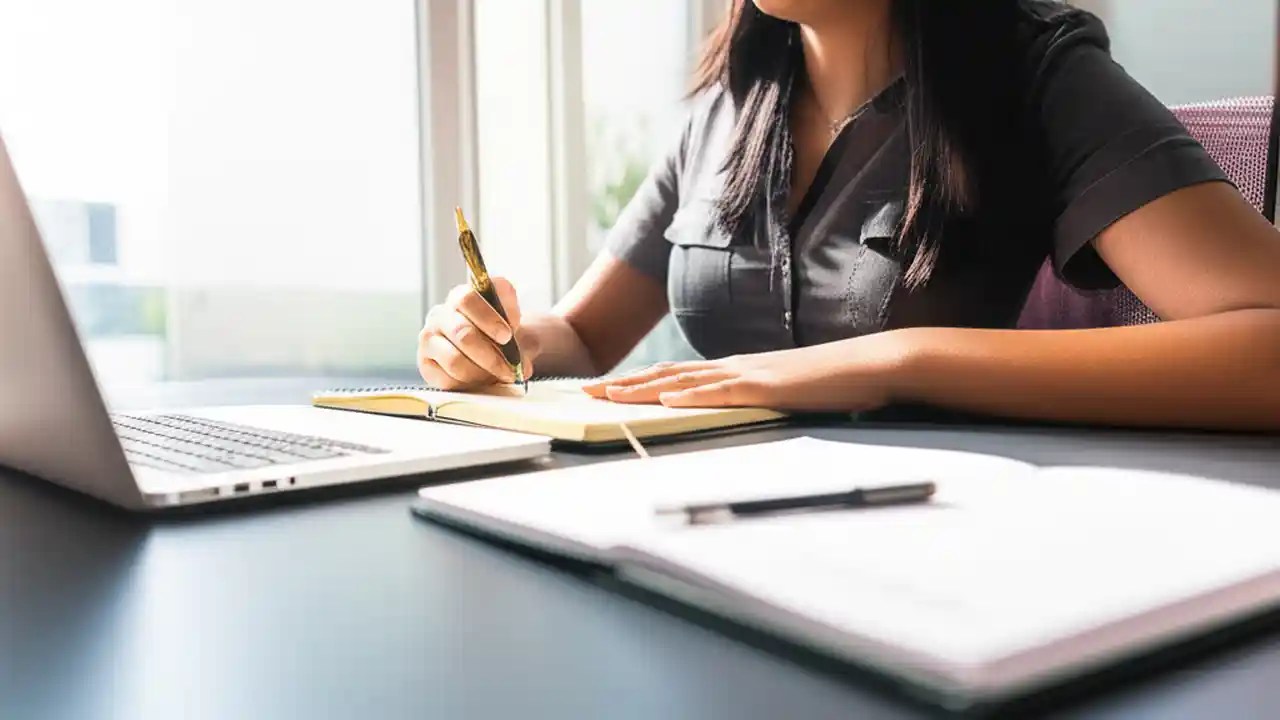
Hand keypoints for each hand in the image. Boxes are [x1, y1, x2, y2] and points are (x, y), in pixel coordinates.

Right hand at [417, 277, 535, 389]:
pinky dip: (469, 384)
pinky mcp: (425, 363)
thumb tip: (521, 364)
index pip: (468, 299)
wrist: (489, 347)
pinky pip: (447, 379)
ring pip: (454, 360)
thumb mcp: (513, 324)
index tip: (507, 336)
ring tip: (498, 376)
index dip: (489, 318)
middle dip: (491, 355)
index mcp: (460, 297)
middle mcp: (440, 314)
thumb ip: (520, 337)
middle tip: (509, 368)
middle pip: (462, 333)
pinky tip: (481, 381)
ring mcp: (429, 339)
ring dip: (482, 373)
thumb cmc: (498, 332)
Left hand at [582, 333, 913, 411]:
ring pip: (684, 382)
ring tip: (609, 396)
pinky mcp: (767, 387)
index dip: (639, 384)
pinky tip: (665, 400)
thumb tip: (735, 411)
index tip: (607, 390)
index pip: (676, 377)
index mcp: (736, 370)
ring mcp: (749, 375)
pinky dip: (691, 396)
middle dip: (624, 385)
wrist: (869, 365)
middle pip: (668, 376)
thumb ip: (756, 399)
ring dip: (643, 389)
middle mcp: (734, 367)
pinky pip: (723, 392)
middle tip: (586, 393)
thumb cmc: (831, 383)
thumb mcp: (783, 393)